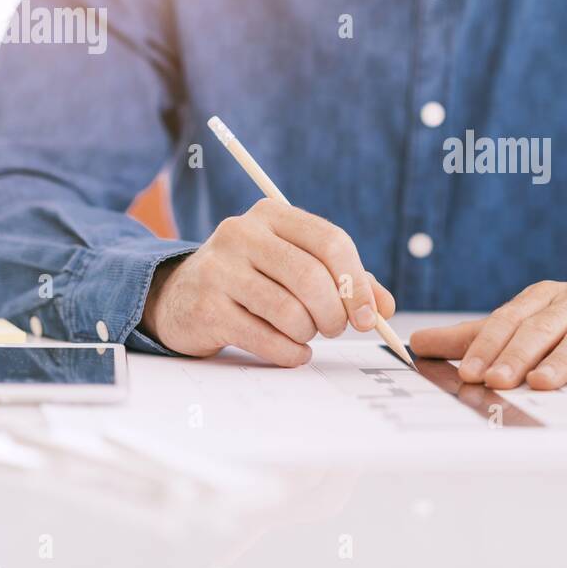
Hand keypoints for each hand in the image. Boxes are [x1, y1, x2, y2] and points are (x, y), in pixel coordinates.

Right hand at [140, 199, 394, 365]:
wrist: (181, 298)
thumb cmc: (254, 281)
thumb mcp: (296, 266)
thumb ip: (345, 281)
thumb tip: (385, 308)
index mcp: (272, 214)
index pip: (332, 242)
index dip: (358, 284)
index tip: (371, 315)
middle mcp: (242, 233)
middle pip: (311, 278)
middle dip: (335, 314)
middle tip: (336, 328)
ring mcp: (219, 269)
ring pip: (289, 311)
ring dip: (309, 333)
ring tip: (305, 334)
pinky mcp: (207, 307)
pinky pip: (267, 338)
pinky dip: (290, 352)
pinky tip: (292, 350)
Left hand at [410, 269, 566, 390]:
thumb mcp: (532, 318)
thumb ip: (479, 334)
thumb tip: (419, 343)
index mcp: (547, 298)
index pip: (512, 319)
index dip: (489, 344)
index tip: (468, 371)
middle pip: (545, 326)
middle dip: (519, 353)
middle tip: (496, 381)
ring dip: (566, 359)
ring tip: (544, 383)